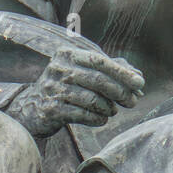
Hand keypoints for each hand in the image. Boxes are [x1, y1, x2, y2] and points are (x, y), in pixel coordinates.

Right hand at [7, 41, 144, 137]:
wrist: (32, 108)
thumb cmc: (65, 87)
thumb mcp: (83, 71)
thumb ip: (110, 69)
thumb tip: (138, 76)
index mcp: (67, 54)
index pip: (100, 61)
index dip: (122, 72)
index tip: (140, 83)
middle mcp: (58, 69)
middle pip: (98, 80)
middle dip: (120, 92)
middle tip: (132, 101)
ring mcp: (53, 89)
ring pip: (92, 100)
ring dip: (109, 108)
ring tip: (113, 111)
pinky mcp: (51, 109)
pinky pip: (83, 115)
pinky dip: (98, 119)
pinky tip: (101, 119)